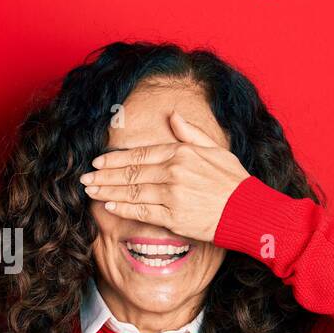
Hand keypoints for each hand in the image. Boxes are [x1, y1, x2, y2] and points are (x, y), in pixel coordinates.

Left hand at [80, 112, 249, 242]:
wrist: (249, 210)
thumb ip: (190, 133)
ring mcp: (172, 194)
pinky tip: (108, 206)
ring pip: (130, 191)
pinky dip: (123, 208)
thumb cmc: (234, 181)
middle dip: (103, 175)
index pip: (139, 154)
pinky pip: (141, 211)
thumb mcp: (216, 149)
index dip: (115, 158)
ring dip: (106, 191)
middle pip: (130, 173)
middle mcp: (174, 171)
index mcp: (181, 153)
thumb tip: (173, 115)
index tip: (98, 160)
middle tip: (85, 177)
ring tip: (90, 190)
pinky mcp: (173, 217)